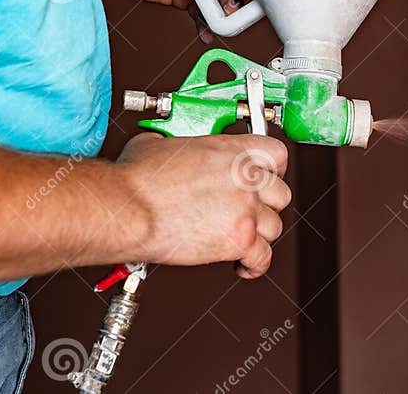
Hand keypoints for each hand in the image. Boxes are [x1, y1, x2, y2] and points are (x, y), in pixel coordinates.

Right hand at [118, 133, 289, 278]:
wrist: (127, 209)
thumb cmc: (136, 180)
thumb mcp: (160, 143)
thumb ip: (181, 146)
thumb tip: (173, 152)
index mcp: (230, 150)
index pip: (275, 153)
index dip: (272, 167)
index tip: (266, 175)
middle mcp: (244, 179)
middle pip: (280, 193)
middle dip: (267, 204)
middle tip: (251, 210)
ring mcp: (244, 210)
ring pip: (274, 226)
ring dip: (260, 234)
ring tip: (242, 238)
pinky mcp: (238, 240)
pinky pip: (263, 257)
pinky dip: (255, 264)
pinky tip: (244, 264)